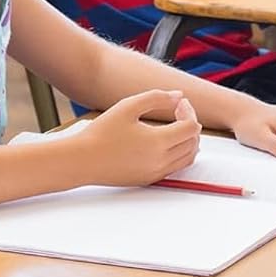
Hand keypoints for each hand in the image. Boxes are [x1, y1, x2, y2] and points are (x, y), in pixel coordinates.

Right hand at [82, 89, 200, 186]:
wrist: (82, 160)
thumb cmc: (102, 132)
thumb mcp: (130, 106)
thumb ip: (158, 98)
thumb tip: (179, 96)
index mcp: (158, 143)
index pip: (191, 127)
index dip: (189, 111)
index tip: (178, 103)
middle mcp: (160, 162)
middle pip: (193, 143)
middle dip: (191, 124)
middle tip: (178, 111)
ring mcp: (154, 174)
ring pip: (187, 158)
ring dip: (188, 140)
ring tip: (176, 125)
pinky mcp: (148, 180)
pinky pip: (175, 168)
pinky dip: (179, 153)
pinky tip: (166, 140)